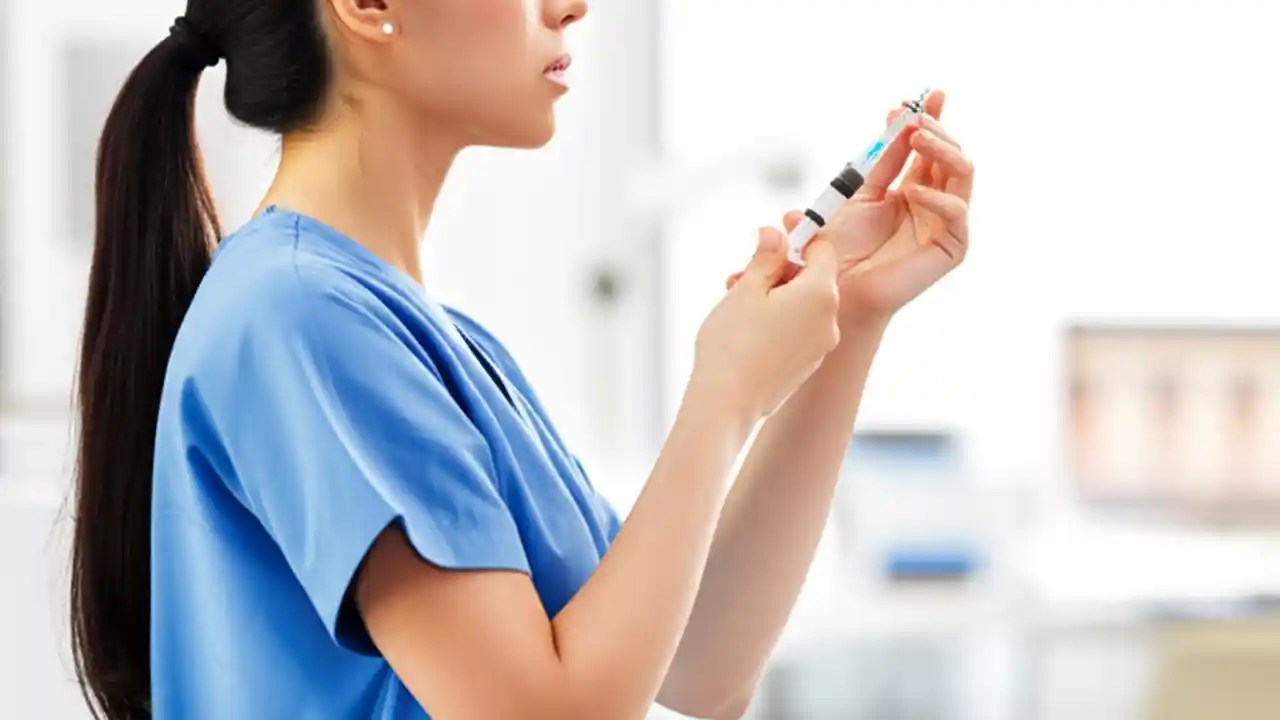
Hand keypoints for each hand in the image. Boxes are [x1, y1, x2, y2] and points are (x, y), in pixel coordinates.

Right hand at [694, 228, 841, 421]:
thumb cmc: (733, 344)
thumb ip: (766, 257)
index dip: (799, 236)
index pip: (823, 249)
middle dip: (779, 270)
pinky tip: (747, 327)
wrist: (727, 403)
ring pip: (802, 305)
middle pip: (812, 277)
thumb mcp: (747, 289)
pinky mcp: (807, 365)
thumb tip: (775, 233)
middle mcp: (830, 319)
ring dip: (774, 295)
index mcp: (821, 294)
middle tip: (744, 272)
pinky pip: (798, 330)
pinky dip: (778, 321)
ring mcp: (821, 345)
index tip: (775, 234)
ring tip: (736, 299)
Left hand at [727, 90, 973, 325]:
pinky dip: (938, 198)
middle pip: (949, 152)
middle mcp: (931, 201)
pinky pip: (957, 214)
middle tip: (916, 116)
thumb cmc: (836, 251)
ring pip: (963, 173)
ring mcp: (943, 223)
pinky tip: (912, 192)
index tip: (913, 97)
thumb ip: (876, 161)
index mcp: (909, 187)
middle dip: (936, 127)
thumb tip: (894, 118)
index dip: (924, 118)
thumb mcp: (855, 195)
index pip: (925, 145)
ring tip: (918, 139)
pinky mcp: (950, 248)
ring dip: (943, 150)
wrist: (832, 294)